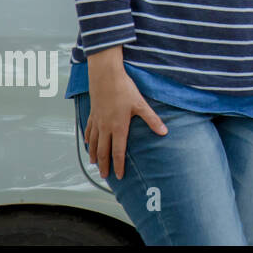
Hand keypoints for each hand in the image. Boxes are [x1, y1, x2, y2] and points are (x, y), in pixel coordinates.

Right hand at [84, 48, 166, 180]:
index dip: (118, 165)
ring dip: (95, 155)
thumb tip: (164, 132)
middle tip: (105, 176)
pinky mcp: (93, 114)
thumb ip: (152, 120)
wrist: (105, 76)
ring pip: (94, 143)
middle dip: (104, 165)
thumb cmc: (124, 89)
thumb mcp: (141, 104)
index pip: (118, 152)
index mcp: (118, 127)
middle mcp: (105, 127)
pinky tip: (89, 144)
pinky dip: (89, 140)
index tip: (119, 176)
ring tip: (95, 164)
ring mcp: (97, 121)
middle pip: (103, 151)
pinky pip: (89, 131)